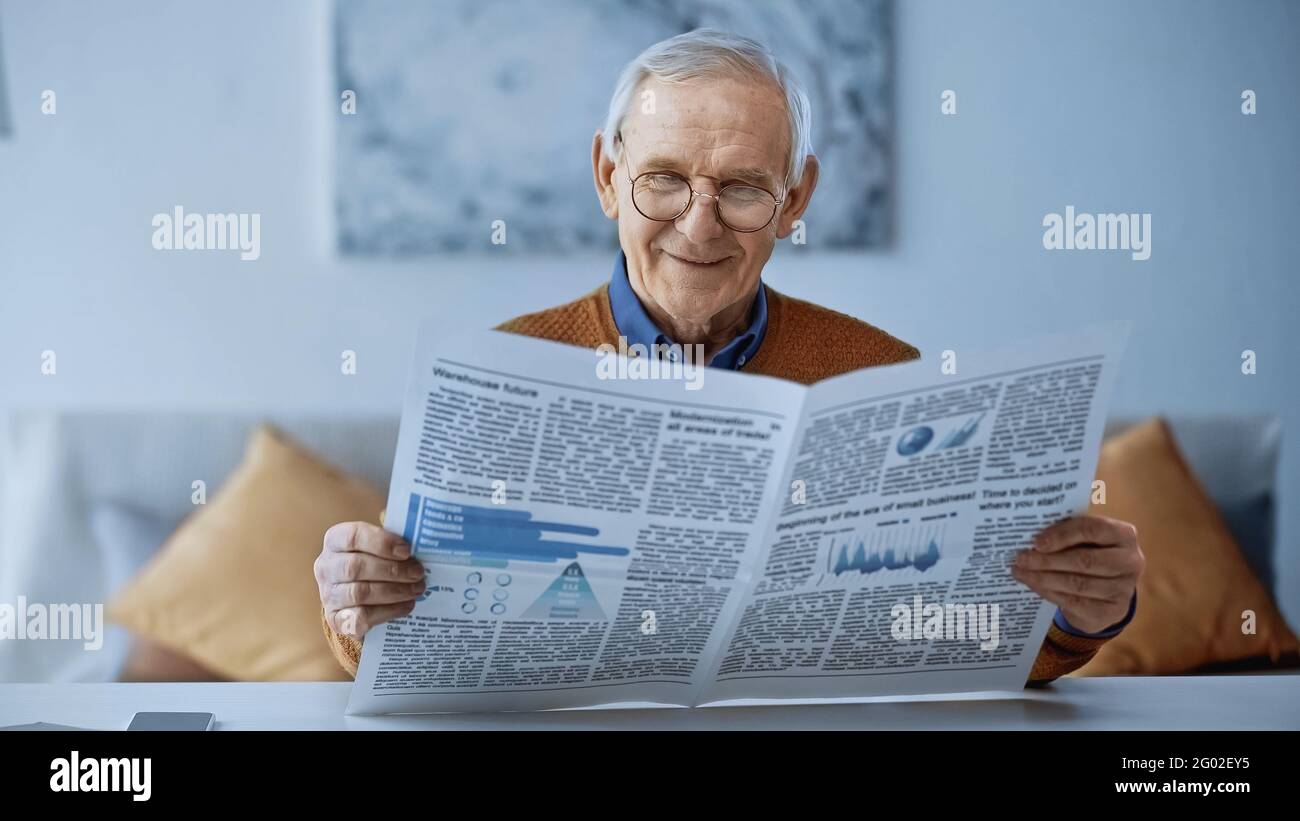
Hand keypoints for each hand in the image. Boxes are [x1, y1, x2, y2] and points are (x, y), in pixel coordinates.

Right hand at [315, 522, 426, 638]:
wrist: (361, 599)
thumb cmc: (376, 564)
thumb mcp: (381, 548)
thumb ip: (395, 543)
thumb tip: (424, 543)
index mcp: (335, 540)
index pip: (352, 536)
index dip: (382, 542)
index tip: (407, 551)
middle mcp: (325, 567)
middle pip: (355, 567)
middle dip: (392, 571)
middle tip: (418, 573)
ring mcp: (328, 595)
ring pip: (359, 593)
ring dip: (394, 591)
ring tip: (416, 590)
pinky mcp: (336, 620)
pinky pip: (361, 617)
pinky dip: (388, 611)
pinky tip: (406, 606)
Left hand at [1011, 514, 1143, 633]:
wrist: (1107, 590)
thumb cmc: (1091, 553)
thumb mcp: (1084, 538)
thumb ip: (1065, 533)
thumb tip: (1030, 538)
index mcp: (1124, 535)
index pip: (1092, 529)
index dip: (1062, 535)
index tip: (1036, 542)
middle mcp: (1131, 562)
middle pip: (1084, 560)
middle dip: (1047, 560)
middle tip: (1020, 558)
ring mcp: (1124, 589)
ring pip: (1077, 584)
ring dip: (1043, 578)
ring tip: (1020, 571)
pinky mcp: (1112, 611)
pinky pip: (1074, 602)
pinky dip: (1048, 592)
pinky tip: (1032, 584)